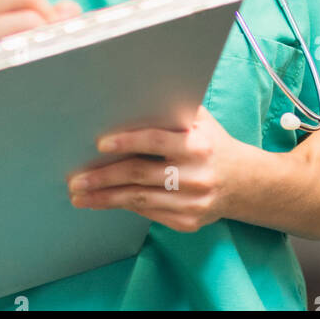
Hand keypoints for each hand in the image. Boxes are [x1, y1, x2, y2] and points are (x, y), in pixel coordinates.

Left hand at [65, 104, 249, 232]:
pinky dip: (125, 206)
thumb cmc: (212, 143)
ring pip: (139, 200)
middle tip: (76, 179)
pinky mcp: (187, 222)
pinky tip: (105, 201)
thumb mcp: (200, 121)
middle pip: (140, 175)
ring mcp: (191, 203)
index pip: (156, 141)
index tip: (100, 144)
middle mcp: (195, 175)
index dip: (127, 142)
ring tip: (80, 195)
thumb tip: (131, 96)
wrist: (244, 183)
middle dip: (103, 178)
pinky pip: (149, 213)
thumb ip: (172, 110)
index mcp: (197, 145)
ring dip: (106, 198)